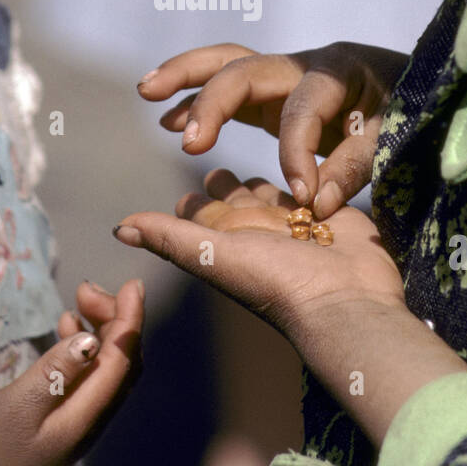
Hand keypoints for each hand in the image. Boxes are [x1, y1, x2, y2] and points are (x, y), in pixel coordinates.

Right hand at [0, 280, 143, 465]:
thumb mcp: (14, 408)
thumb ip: (53, 374)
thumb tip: (91, 341)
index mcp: (83, 421)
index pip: (122, 363)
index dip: (131, 320)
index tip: (133, 284)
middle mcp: (89, 423)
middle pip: (121, 363)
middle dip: (115, 320)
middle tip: (86, 289)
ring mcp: (77, 422)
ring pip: (106, 367)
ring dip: (100, 329)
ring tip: (77, 300)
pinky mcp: (61, 419)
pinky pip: (88, 375)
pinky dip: (84, 345)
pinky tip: (67, 327)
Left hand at [114, 168, 405, 339]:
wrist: (348, 299)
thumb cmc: (277, 282)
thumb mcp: (215, 257)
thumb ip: (171, 237)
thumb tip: (119, 227)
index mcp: (226, 240)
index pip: (201, 213)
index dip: (191, 204)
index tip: (183, 194)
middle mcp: (258, 231)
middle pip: (237, 200)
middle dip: (226, 184)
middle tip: (214, 169)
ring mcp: (295, 222)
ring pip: (273, 193)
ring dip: (262, 182)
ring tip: (251, 171)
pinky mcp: (330, 212)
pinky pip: (311, 188)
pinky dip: (304, 177)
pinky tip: (302, 166)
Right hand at [137, 41, 409, 218]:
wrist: (425, 90)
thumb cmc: (415, 115)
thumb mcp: (396, 138)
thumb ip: (355, 166)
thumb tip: (313, 202)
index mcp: (338, 70)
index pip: (302, 112)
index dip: (298, 154)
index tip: (301, 197)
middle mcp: (305, 64)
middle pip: (245, 67)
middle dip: (210, 98)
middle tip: (184, 136)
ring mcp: (288, 74)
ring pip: (227, 65)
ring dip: (186, 78)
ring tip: (147, 93)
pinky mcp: (278, 92)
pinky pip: (231, 88)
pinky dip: (200, 98)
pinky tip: (171, 119)